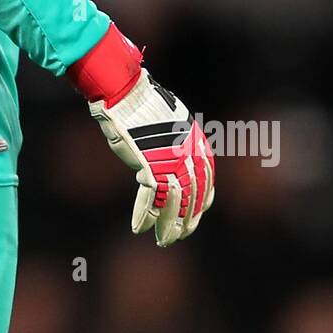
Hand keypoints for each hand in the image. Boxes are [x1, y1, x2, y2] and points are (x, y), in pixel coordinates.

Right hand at [68, 24, 215, 246]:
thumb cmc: (142, 106)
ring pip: (175, 204)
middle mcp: (190, 156)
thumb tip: (173, 165)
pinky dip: (144, 215)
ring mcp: (171, 162)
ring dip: (167, 225)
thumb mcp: (168, 127)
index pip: (206, 187)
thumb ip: (174, 148)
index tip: (189, 223)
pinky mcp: (151, 165)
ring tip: (161, 240)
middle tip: (174, 238)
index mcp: (197, 147)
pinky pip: (150, 199)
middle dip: (184, 223)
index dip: (197, 209)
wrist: (126, 93)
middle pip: (193, 200)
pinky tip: (138, 227)